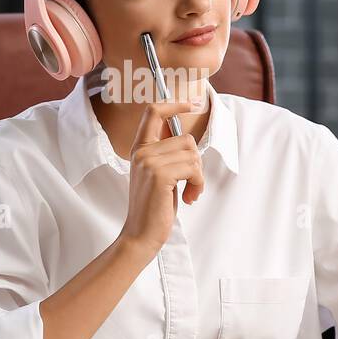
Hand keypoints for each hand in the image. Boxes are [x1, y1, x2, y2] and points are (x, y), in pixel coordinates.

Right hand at [116, 99, 204, 254]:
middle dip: (196, 162)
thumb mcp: (157, 175)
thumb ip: (166, 155)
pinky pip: (193, 168)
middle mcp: (142, 152)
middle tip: (192, 184)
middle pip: (185, 138)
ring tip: (189, 192)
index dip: (173, 105)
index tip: (189, 104)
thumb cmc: (153, 208)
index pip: (152, 112)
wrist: (140, 235)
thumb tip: (187, 139)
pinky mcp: (159, 175)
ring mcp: (149, 162)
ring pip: (192, 153)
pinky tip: (189, 197)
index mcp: (139, 149)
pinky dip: (198, 183)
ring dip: (198, 176)